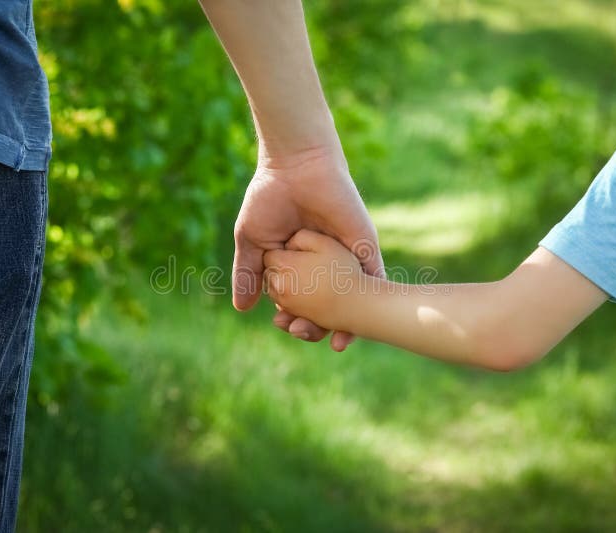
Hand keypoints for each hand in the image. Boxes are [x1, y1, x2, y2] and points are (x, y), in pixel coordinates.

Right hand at [232, 144, 383, 350]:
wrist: (295, 167)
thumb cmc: (269, 198)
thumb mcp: (251, 241)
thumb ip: (248, 274)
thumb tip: (242, 308)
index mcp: (298, 265)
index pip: (299, 301)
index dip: (292, 318)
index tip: (282, 326)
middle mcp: (324, 266)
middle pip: (325, 307)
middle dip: (314, 328)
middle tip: (300, 333)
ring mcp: (346, 259)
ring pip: (350, 302)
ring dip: (342, 326)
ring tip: (330, 341)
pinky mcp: (365, 249)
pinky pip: (374, 282)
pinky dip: (370, 307)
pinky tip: (357, 328)